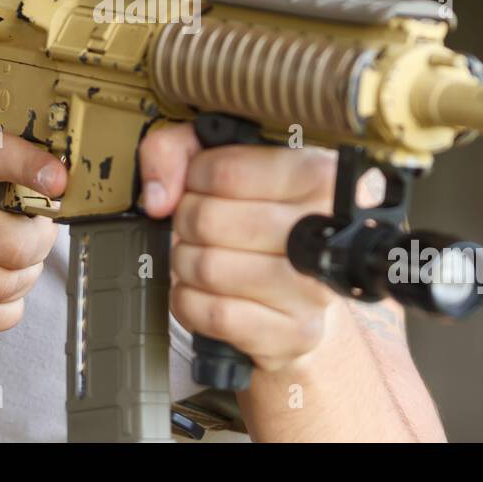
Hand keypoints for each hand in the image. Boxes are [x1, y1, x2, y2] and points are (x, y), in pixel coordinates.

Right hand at [0, 116, 66, 333]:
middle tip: (39, 236)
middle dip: (41, 244)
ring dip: (26, 278)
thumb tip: (60, 185)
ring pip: (2, 284)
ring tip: (21, 265)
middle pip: (14, 243)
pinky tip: (8, 296)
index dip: (35, 172)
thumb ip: (4, 154)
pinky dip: (6, 310)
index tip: (58, 185)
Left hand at [138, 124, 378, 375]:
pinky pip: (212, 314)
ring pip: (207, 268)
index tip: (198, 183)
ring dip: (186, 262)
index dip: (193, 176)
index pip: (224, 171)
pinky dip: (191, 301)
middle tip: (197, 223)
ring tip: (201, 255)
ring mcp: (312, 287)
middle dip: (186, 221)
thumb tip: (158, 196)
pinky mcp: (294, 333)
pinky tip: (205, 290)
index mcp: (320, 176)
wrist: (310, 287)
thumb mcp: (230, 162)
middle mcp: (324, 231)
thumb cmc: (267, 218)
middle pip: (208, 220)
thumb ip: (180, 148)